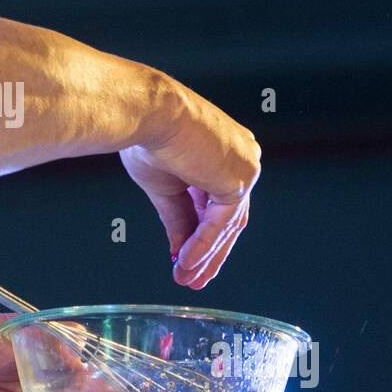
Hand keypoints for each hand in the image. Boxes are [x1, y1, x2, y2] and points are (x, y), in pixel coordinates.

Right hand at [121, 82, 260, 288]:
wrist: (148, 113)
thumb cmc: (148, 135)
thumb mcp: (165, 186)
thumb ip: (178, 217)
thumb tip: (179, 250)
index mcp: (224, 153)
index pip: (219, 203)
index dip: (202, 234)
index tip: (186, 259)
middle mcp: (241, 158)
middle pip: (230, 217)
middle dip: (210, 252)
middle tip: (194, 278)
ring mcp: (244, 168)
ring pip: (227, 224)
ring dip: (205, 255)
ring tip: (186, 278)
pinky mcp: (238, 180)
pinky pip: (221, 223)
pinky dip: (203, 245)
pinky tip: (186, 262)